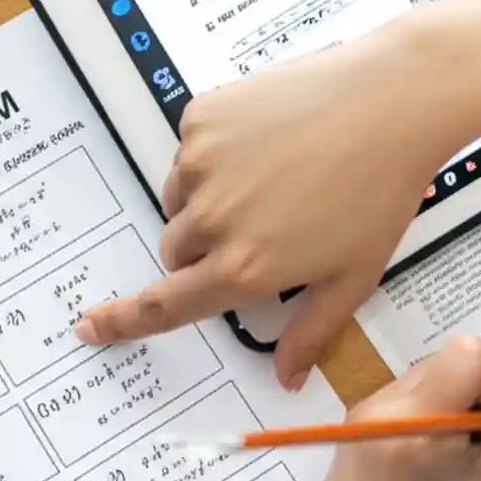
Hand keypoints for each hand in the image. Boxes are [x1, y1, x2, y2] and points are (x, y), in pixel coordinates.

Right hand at [74, 25, 464, 388]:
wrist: (390, 102)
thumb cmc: (380, 194)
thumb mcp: (353, 277)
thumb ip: (311, 333)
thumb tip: (286, 378)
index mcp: (243, 268)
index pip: (164, 305)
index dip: (122, 321)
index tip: (89, 326)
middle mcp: (212, 220)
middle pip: (177, 250)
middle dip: (203, 251)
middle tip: (260, 230)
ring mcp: (201, 164)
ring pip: (181, 199)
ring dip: (208, 201)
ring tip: (272, 179)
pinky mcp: (201, 117)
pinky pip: (190, 150)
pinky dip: (215, 154)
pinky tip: (267, 143)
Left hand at [312, 337, 480, 480]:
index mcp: (418, 417)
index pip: (474, 350)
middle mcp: (384, 400)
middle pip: (455, 358)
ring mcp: (365, 405)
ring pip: (436, 374)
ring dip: (459, 404)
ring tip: (454, 460)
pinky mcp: (357, 417)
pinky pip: (412, 395)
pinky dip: (433, 416)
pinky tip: (429, 462)